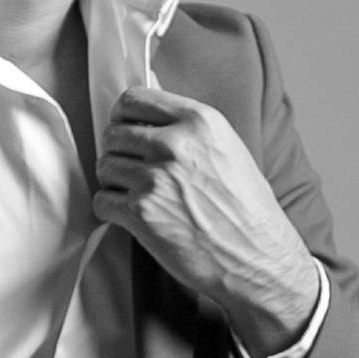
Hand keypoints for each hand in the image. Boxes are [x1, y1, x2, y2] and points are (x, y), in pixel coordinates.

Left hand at [96, 90, 321, 357]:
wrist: (256, 257)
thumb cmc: (248, 210)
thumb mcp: (228, 150)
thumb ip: (190, 131)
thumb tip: (151, 125)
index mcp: (199, 121)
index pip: (134, 100)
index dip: (124, 117)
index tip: (126, 130)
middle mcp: (174, 143)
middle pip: (115, 134)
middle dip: (119, 153)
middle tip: (133, 172)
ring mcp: (154, 178)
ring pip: (105, 167)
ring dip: (115, 183)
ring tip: (140, 198)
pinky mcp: (140, 212)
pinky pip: (102, 201)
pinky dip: (111, 212)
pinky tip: (133, 218)